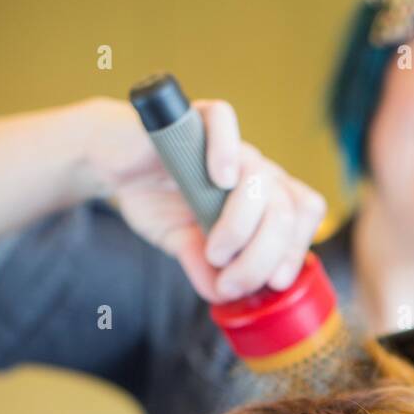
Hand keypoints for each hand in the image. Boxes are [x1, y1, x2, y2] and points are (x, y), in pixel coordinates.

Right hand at [82, 96, 326, 303]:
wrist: (110, 163)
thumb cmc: (155, 199)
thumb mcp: (183, 245)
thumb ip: (206, 269)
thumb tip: (225, 297)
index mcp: (262, 195)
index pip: (303, 213)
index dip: (296, 248)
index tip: (274, 282)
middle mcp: (253, 167)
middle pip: (284, 208)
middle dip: (263, 255)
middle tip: (231, 280)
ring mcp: (228, 142)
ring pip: (260, 177)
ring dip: (240, 226)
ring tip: (213, 250)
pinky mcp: (194, 116)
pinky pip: (223, 121)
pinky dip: (225, 150)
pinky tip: (217, 179)